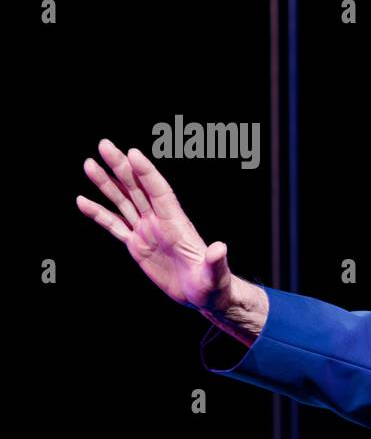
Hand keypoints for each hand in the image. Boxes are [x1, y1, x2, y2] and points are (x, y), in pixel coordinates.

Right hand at [75, 138, 236, 313]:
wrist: (203, 294)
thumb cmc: (213, 284)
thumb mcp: (215, 274)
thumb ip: (215, 261)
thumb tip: (220, 249)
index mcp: (177, 224)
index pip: (160, 192)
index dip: (147, 173)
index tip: (133, 153)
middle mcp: (160, 222)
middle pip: (137, 188)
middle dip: (121, 166)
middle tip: (104, 145)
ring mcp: (147, 231)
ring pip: (123, 201)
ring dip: (106, 184)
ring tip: (89, 164)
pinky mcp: (137, 244)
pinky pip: (114, 225)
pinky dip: (98, 213)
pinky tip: (82, 201)